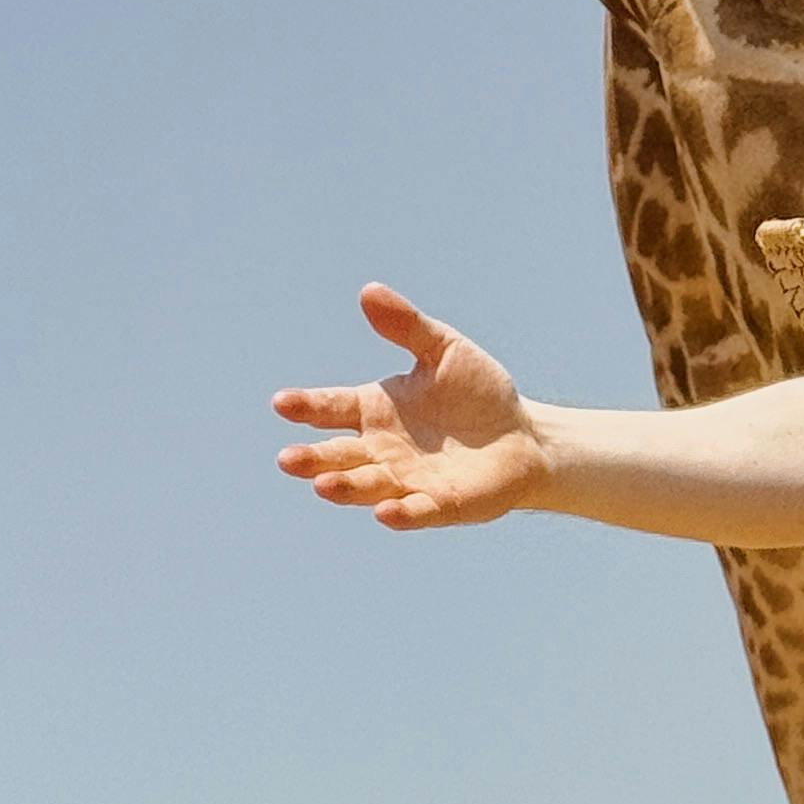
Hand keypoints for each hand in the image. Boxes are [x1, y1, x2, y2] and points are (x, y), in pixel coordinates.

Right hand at [272, 285, 550, 530]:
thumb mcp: (444, 349)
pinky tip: (384, 511)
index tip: (281, 402)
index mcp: (377, 409)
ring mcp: (408, 480)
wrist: (522, 435)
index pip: (333, 408)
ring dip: (346, 487)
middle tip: (287, 460)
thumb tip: (368, 291)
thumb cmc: (477, 391)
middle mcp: (383, 449)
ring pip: (367, 486)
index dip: (308, 406)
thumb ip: (407, 325)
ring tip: (323, 485)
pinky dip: (399, 512)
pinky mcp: (440, 505)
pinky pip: (415, 511)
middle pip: (339, 456)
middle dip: (313, 459)